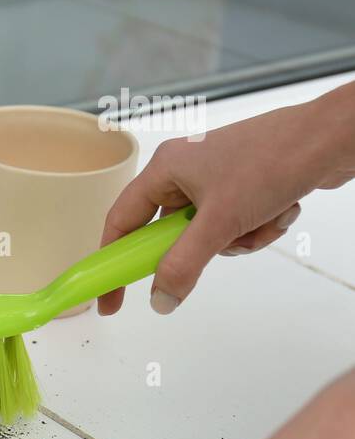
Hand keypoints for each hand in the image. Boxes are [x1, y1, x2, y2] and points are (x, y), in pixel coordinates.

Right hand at [98, 82, 354, 314]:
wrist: (330, 139)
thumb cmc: (271, 162)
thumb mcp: (219, 222)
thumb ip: (183, 264)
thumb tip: (160, 299)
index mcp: (164, 169)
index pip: (122, 221)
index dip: (112, 260)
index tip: (109, 296)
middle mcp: (184, 171)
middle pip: (169, 232)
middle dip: (200, 248)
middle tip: (214, 251)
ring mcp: (215, 178)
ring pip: (207, 234)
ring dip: (237, 239)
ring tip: (260, 223)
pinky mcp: (243, 186)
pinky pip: (234, 226)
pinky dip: (255, 229)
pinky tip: (278, 212)